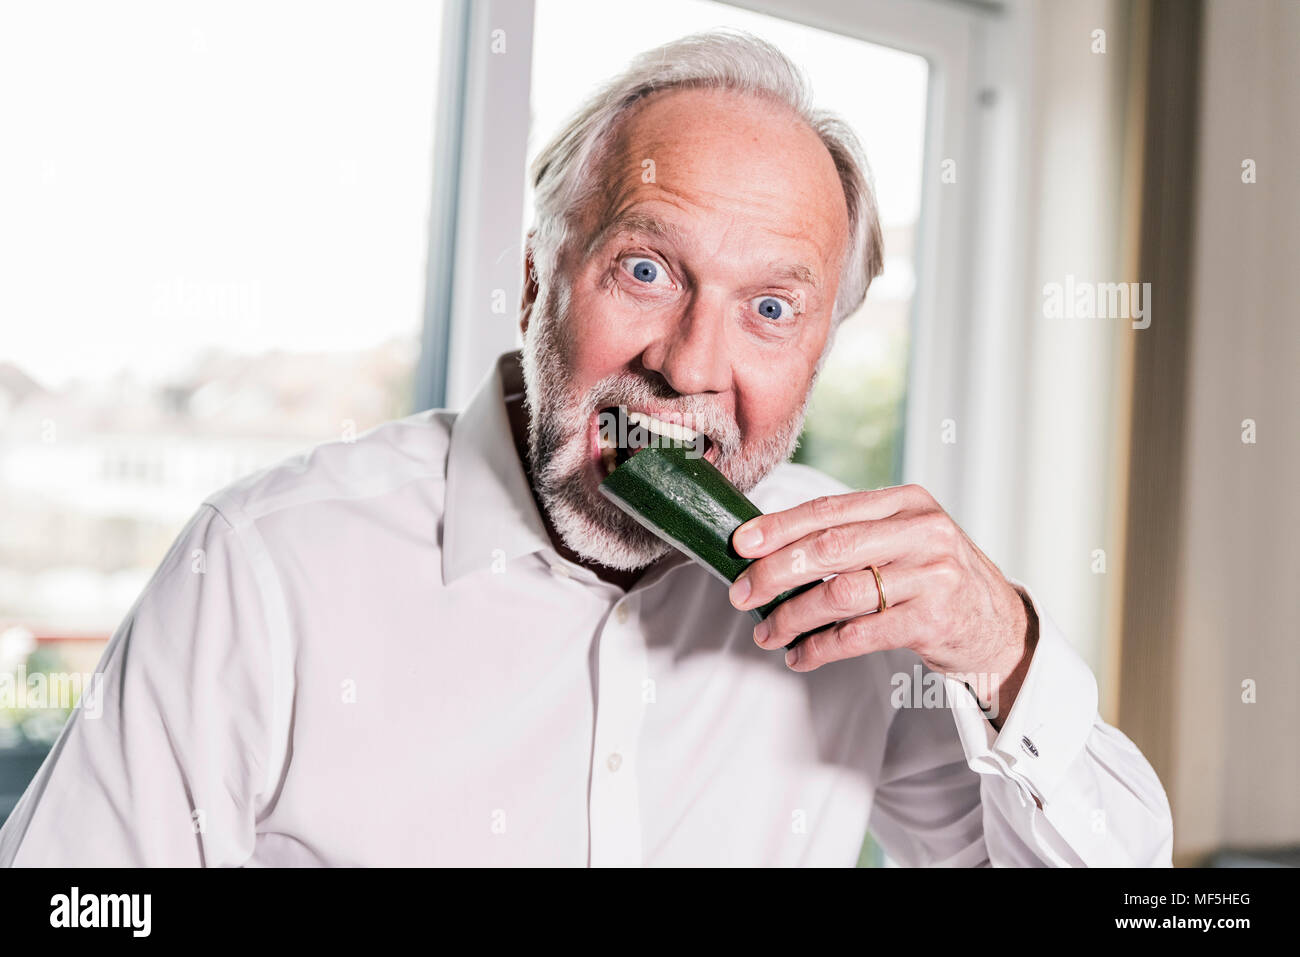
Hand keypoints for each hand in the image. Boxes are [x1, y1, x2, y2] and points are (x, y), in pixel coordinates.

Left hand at [728, 484, 1037, 722]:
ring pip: (839, 593)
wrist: (1000, 626)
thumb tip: (770, 549)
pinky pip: (860, 634)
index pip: (830, 509)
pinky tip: (801, 656)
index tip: (741, 544)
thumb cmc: (936, 580)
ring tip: (766, 633)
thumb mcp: (905, 541)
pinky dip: (821, 648)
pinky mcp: (935, 619)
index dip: (779, 526)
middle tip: (741, 594)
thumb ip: (853, 536)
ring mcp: (932, 575)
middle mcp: (922, 531)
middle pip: (828, 548)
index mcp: (907, 502)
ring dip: (792, 617)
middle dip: (774, 572)